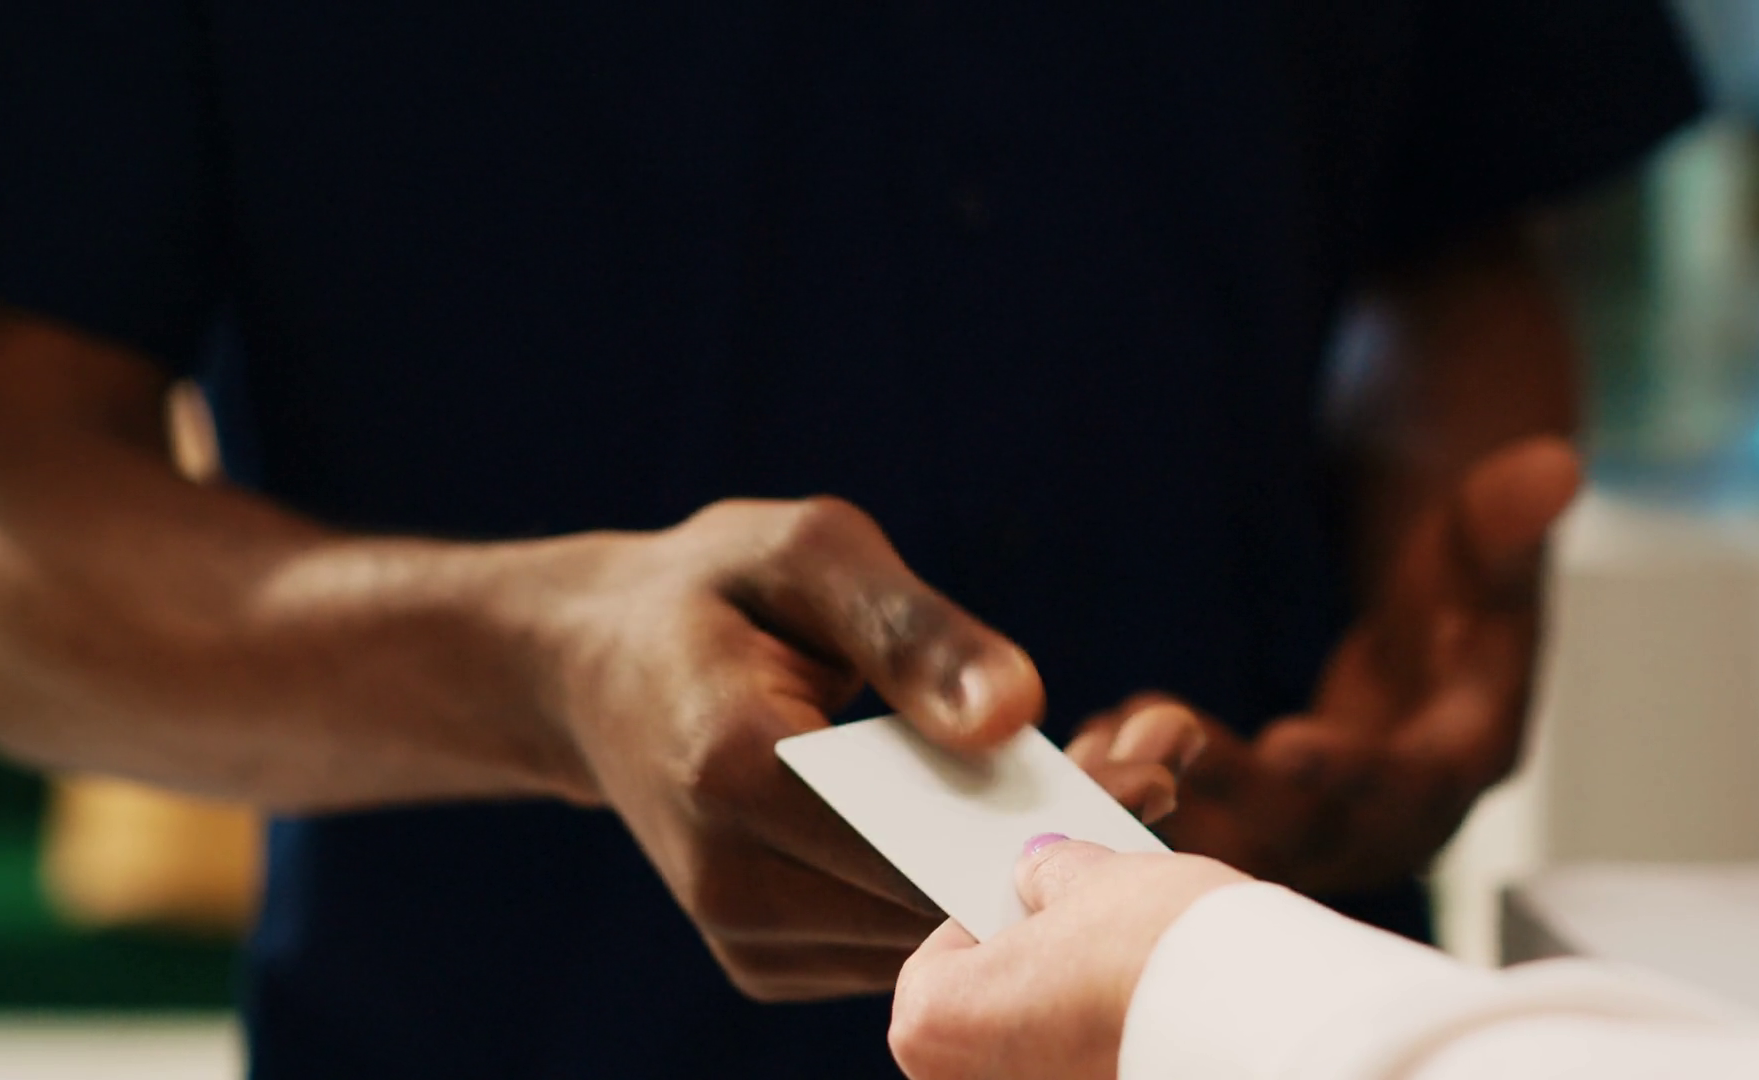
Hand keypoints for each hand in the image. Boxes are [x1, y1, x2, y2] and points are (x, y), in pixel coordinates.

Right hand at [533, 497, 1183, 1000]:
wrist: (597, 669)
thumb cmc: (718, 589)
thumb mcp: (809, 553)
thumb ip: (912, 630)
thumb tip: (1019, 714)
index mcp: (735, 767)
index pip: (926, 829)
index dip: (1049, 811)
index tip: (1159, 770)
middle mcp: (731, 879)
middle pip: (939, 901)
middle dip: (1057, 846)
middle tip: (1161, 770)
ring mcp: (744, 936)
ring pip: (929, 939)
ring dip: (1020, 875)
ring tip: (1095, 782)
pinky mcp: (762, 962)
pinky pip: (899, 945)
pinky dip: (965, 892)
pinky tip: (1003, 819)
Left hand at [890, 838, 1245, 1079]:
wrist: (1260, 1030)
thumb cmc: (1159, 956)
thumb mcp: (1092, 880)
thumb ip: (1050, 874)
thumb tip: (1045, 870)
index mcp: (931, 1025)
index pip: (937, 959)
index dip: (991, 917)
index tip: (1034, 897)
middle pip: (989, 1012)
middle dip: (1036, 969)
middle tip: (1090, 928)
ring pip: (1040, 1048)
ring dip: (1072, 1013)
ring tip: (1131, 969)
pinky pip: (1085, 1070)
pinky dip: (1108, 1045)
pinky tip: (1153, 1015)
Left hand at [1069, 438, 1579, 892]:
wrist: (1429, 606)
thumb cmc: (1458, 569)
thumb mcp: (1481, 539)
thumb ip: (1505, 518)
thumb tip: (1555, 464)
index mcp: (1459, 758)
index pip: (1411, 785)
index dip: (1352, 774)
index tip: (1289, 745)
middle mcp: (1390, 812)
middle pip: (1311, 833)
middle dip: (1231, 798)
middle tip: (1154, 751)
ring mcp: (1321, 823)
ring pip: (1238, 842)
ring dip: (1164, 808)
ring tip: (1095, 755)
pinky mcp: (1266, 817)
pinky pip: (1198, 825)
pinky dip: (1142, 795)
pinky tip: (1084, 750)